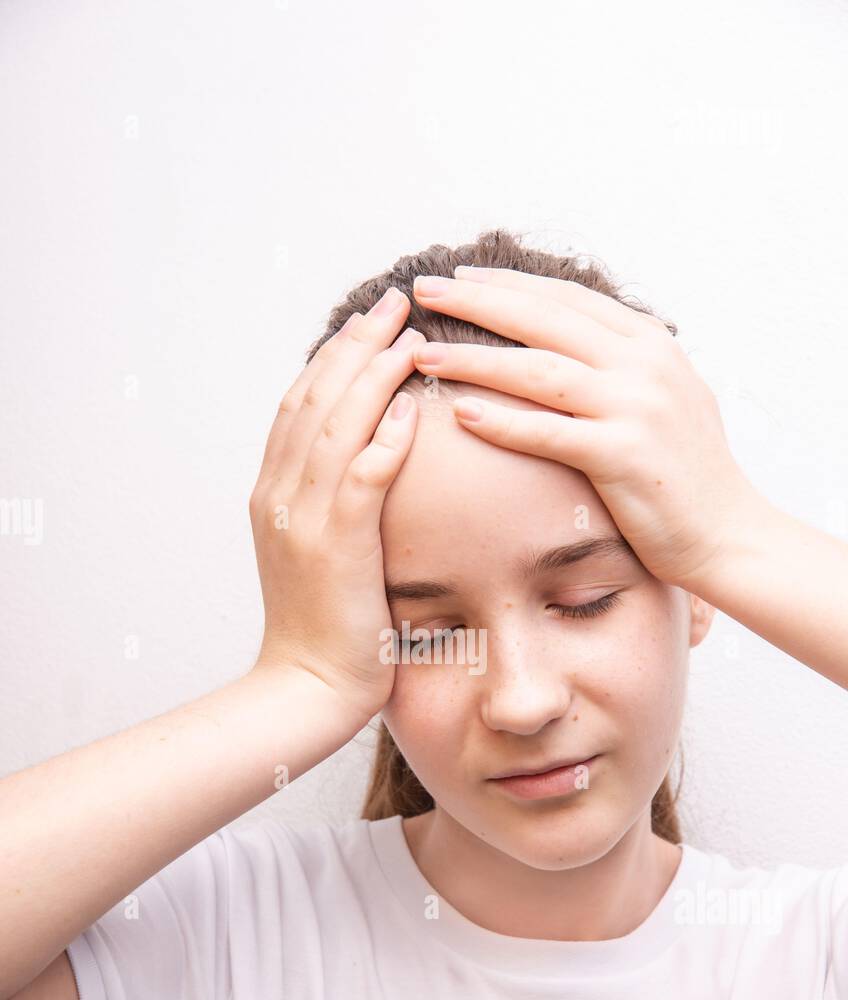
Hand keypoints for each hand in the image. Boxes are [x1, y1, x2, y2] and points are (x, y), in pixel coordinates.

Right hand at [249, 289, 423, 720]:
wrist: (305, 691)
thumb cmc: (329, 633)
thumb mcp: (324, 558)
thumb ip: (339, 508)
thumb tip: (374, 471)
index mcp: (275, 494)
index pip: (302, 406)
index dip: (335, 357)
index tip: (369, 322)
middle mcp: (280, 495)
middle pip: (315, 398)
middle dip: (355, 344)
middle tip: (394, 300)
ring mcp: (302, 519)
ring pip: (335, 425)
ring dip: (373, 372)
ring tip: (409, 332)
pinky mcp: (334, 547)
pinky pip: (361, 477)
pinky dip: (384, 437)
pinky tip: (412, 405)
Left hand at [411, 266, 763, 589]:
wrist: (728, 534)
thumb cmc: (686, 476)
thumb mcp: (664, 400)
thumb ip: (623, 367)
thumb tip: (576, 345)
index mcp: (651, 344)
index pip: (568, 299)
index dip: (510, 284)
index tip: (461, 276)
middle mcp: (644, 364)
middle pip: (545, 319)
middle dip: (479, 300)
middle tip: (427, 289)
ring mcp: (636, 406)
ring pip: (538, 371)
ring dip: (475, 359)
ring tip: (424, 355)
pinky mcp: (624, 454)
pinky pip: (549, 432)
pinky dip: (502, 422)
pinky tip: (460, 414)